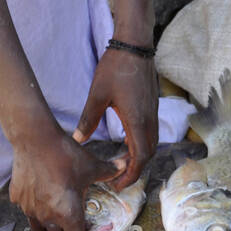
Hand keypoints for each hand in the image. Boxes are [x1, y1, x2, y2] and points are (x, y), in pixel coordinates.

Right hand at [9, 123, 120, 230]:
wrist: (35, 139)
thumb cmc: (66, 154)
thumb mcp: (92, 166)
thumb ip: (111, 171)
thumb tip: (127, 167)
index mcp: (68, 215)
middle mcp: (47, 218)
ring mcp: (30, 210)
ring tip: (62, 221)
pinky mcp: (18, 199)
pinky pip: (29, 212)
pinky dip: (39, 212)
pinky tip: (45, 198)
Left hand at [72, 48, 158, 191]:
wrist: (135, 46)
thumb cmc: (116, 68)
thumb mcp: (97, 95)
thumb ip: (89, 119)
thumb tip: (77, 141)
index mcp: (136, 121)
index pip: (139, 158)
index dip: (130, 175)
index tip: (118, 184)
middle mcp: (149, 120)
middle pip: (148, 154)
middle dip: (135, 170)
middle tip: (118, 180)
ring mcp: (153, 112)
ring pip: (151, 144)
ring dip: (139, 157)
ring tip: (122, 165)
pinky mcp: (152, 106)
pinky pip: (151, 133)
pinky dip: (141, 144)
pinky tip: (127, 143)